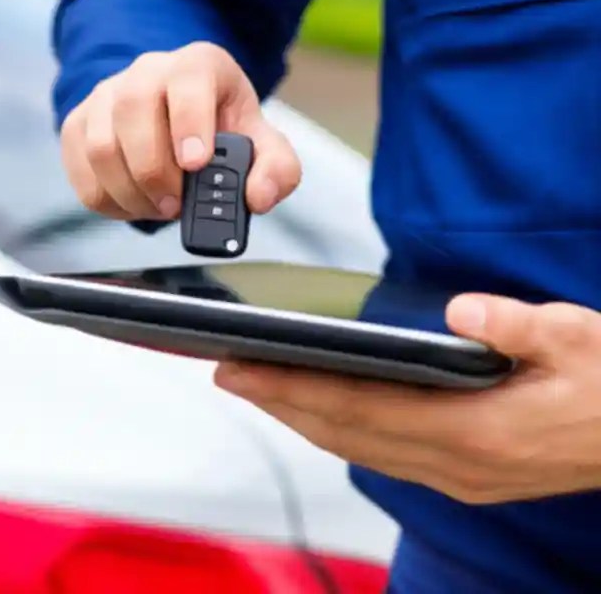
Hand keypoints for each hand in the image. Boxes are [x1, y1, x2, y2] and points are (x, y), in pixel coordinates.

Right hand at [60, 42, 301, 220]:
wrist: (177, 115)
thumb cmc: (219, 128)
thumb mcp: (261, 142)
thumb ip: (277, 168)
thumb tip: (258, 197)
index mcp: (197, 65)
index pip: (187, 81)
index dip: (189, 122)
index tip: (196, 164)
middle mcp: (146, 71)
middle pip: (133, 112)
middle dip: (154, 170)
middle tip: (174, 204)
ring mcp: (106, 95)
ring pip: (100, 146)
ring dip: (129, 191)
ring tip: (157, 206)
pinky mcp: (78, 123)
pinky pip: (79, 167)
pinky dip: (105, 198)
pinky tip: (133, 202)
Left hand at [215, 294, 600, 503]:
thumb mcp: (582, 338)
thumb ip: (520, 324)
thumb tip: (464, 310)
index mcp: (477, 431)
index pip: (357, 407)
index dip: (291, 388)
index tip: (239, 367)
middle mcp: (457, 465)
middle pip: (343, 433)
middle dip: (278, 403)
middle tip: (223, 372)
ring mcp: (461, 478)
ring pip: (357, 449)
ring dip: (302, 419)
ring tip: (256, 386)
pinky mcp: (467, 477)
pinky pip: (382, 454)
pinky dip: (340, 431)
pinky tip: (319, 410)